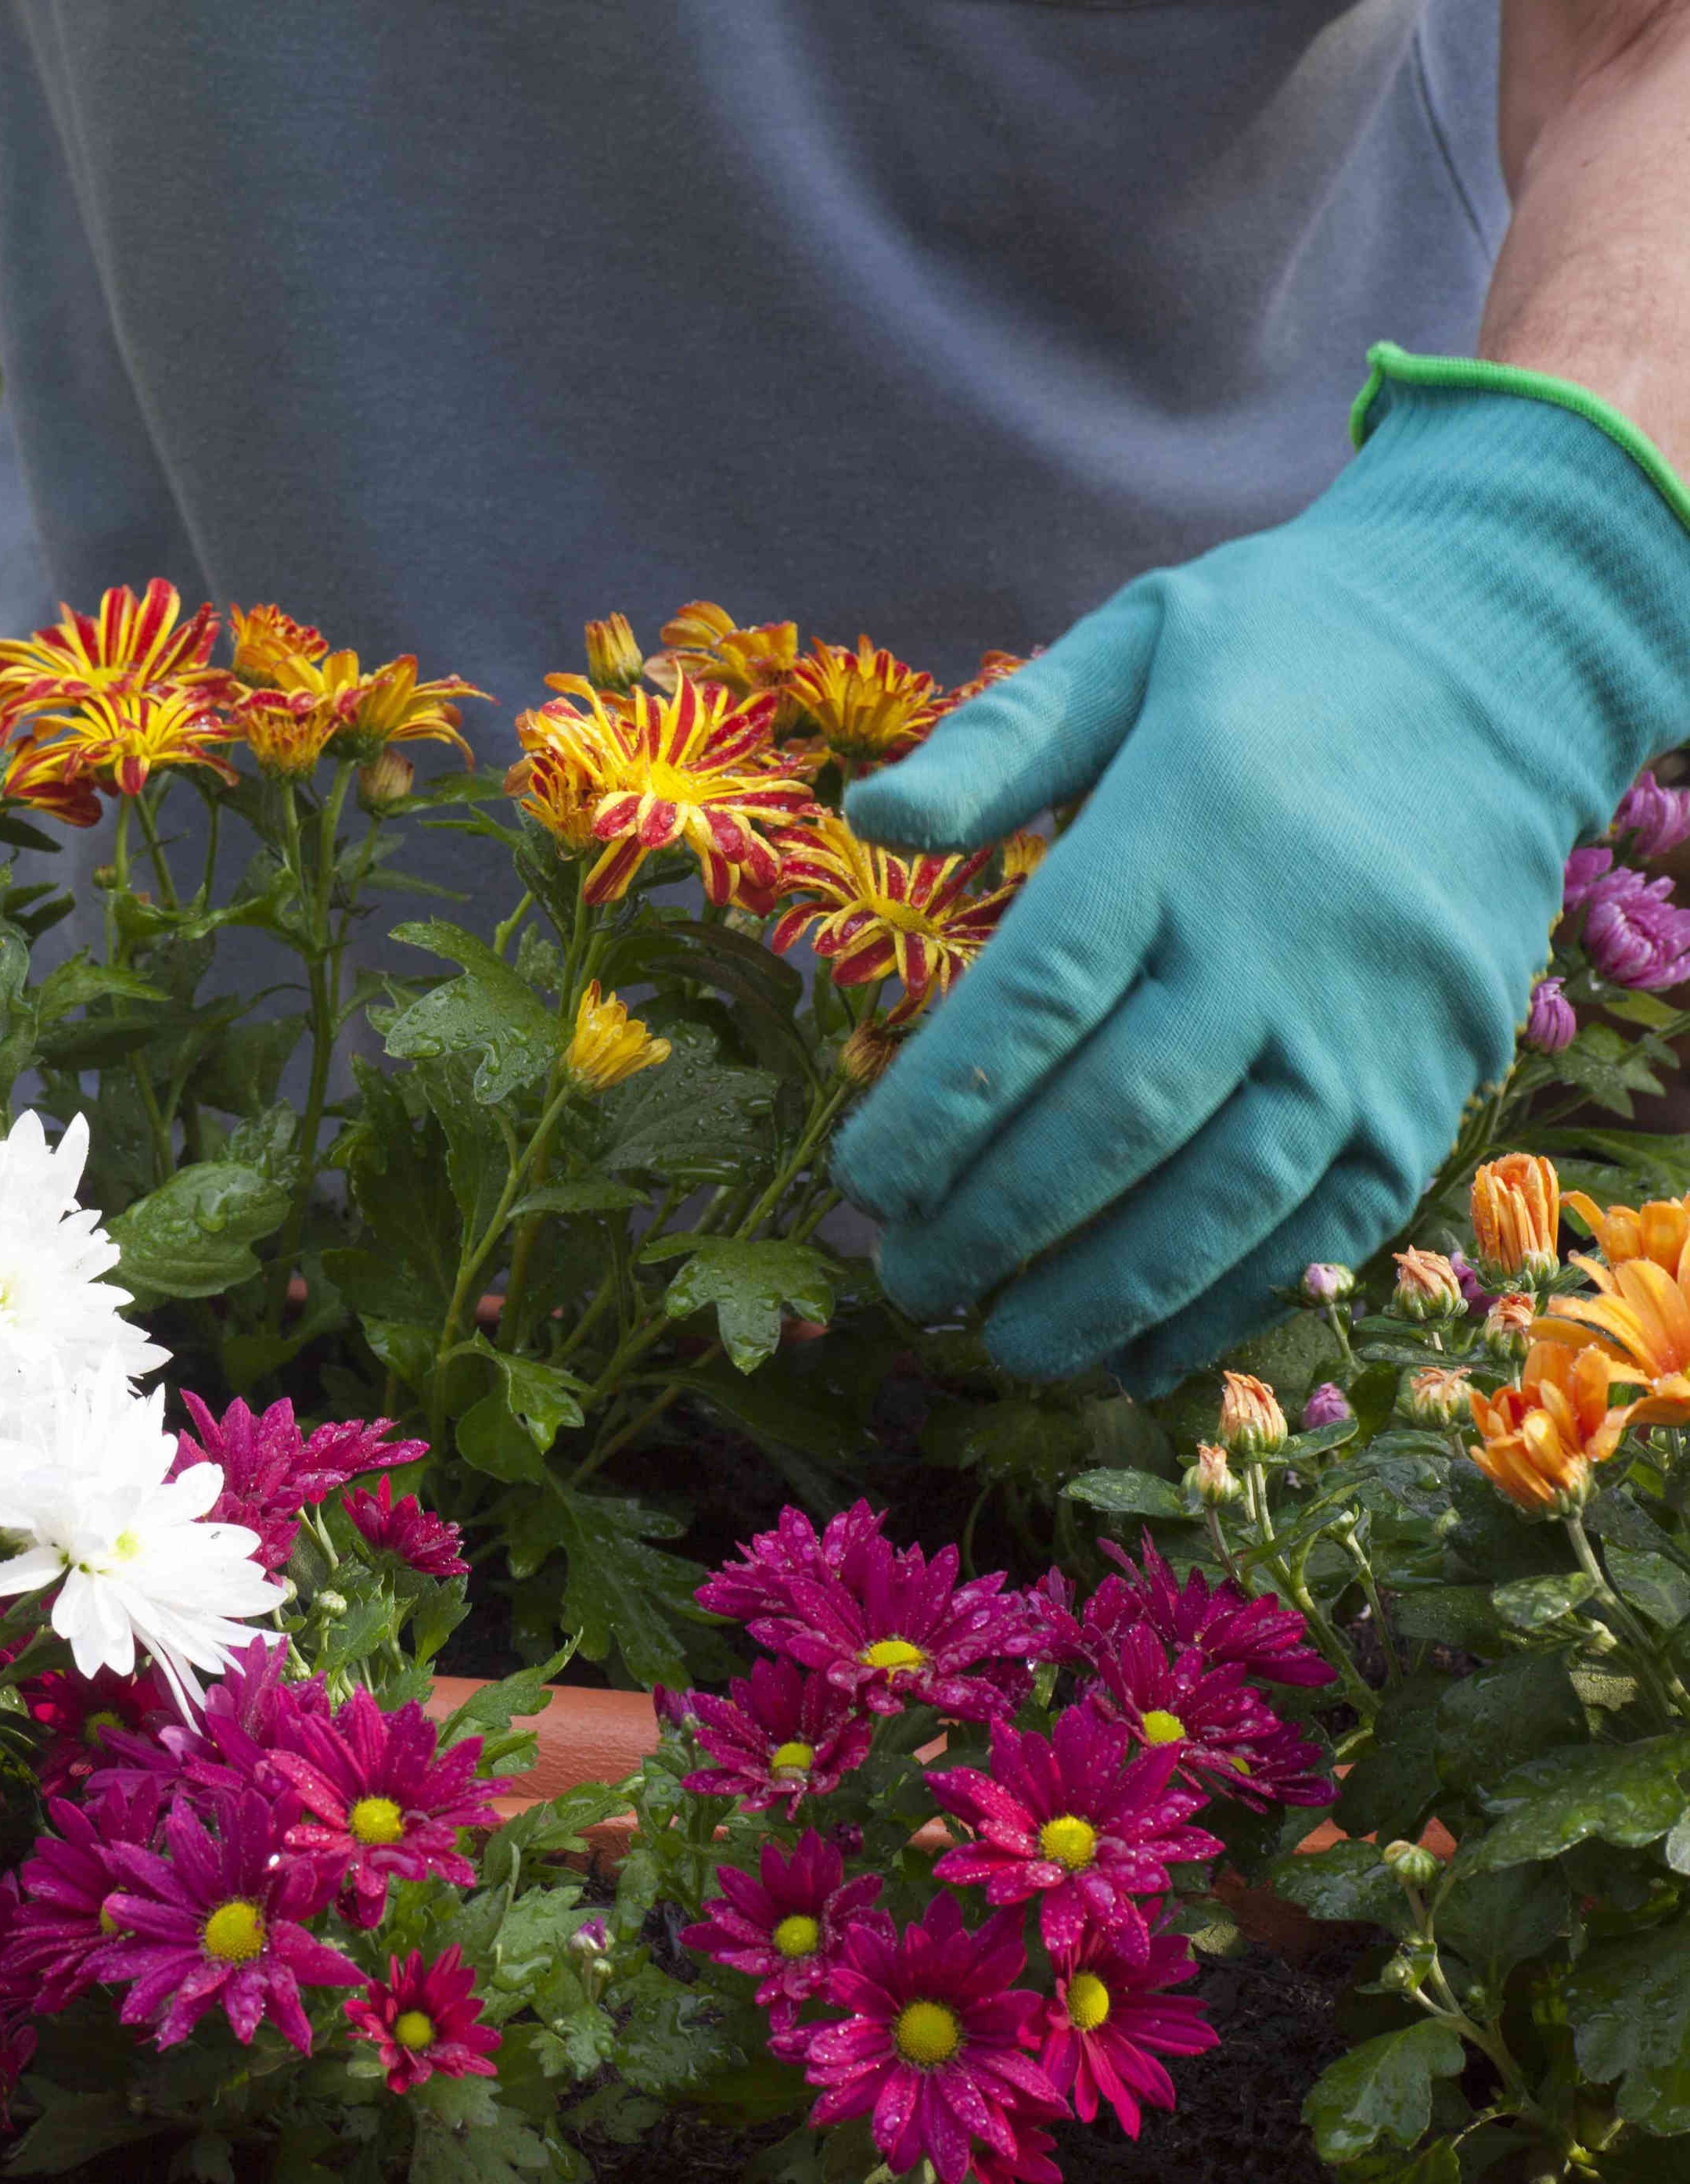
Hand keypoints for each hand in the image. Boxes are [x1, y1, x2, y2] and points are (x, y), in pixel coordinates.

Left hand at [832, 357, 1689, 1391]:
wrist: (1507, 650)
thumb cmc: (1275, 653)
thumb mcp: (1128, 644)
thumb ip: (997, 743)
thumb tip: (868, 816)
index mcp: (1184, 823)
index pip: (1039, 996)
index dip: (942, 1107)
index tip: (864, 1183)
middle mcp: (1284, 936)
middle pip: (1121, 1116)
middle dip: (1000, 1222)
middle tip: (906, 1282)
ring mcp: (1375, 1020)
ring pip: (1229, 1193)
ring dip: (1106, 1291)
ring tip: (1003, 1343)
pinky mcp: (1440, 1076)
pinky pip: (1334, 1216)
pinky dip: (1234, 1298)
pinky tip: (1141, 1350)